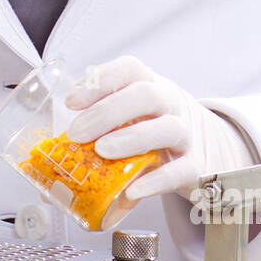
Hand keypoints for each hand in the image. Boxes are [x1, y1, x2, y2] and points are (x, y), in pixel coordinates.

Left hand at [64, 57, 253, 201]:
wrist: (207, 155)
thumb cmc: (157, 137)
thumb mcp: (133, 124)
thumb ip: (99, 138)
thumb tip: (53, 173)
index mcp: (152, 88)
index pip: (130, 70)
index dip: (100, 80)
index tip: (72, 102)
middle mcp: (172, 105)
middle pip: (146, 94)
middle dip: (107, 111)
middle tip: (78, 132)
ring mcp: (186, 136)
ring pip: (167, 128)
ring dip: (132, 138)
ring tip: (103, 151)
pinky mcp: (196, 168)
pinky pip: (179, 171)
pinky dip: (156, 181)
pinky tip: (132, 190)